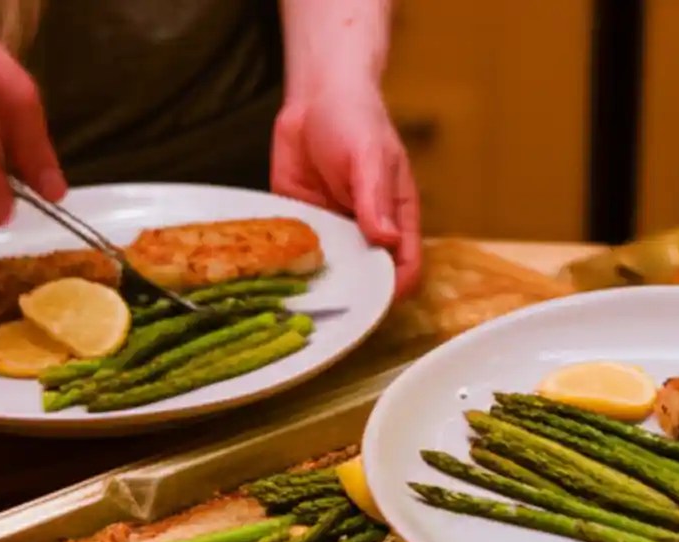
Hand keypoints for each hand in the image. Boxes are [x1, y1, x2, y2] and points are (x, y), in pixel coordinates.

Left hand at [271, 82, 421, 297]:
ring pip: (330, 270)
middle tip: (330, 306)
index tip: (373, 302)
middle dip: (352, 295)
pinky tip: (274, 270)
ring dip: (317, 282)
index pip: (404, 267)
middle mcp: (366, 232)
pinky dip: (288, 261)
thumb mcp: (369, 156)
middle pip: (366, 278)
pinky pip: (296, 250)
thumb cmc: (356, 121)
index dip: (393, 288)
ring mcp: (333, 230)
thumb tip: (386, 240)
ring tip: (298, 297)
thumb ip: (375, 198)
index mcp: (395, 219)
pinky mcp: (302, 224)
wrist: (315, 97)